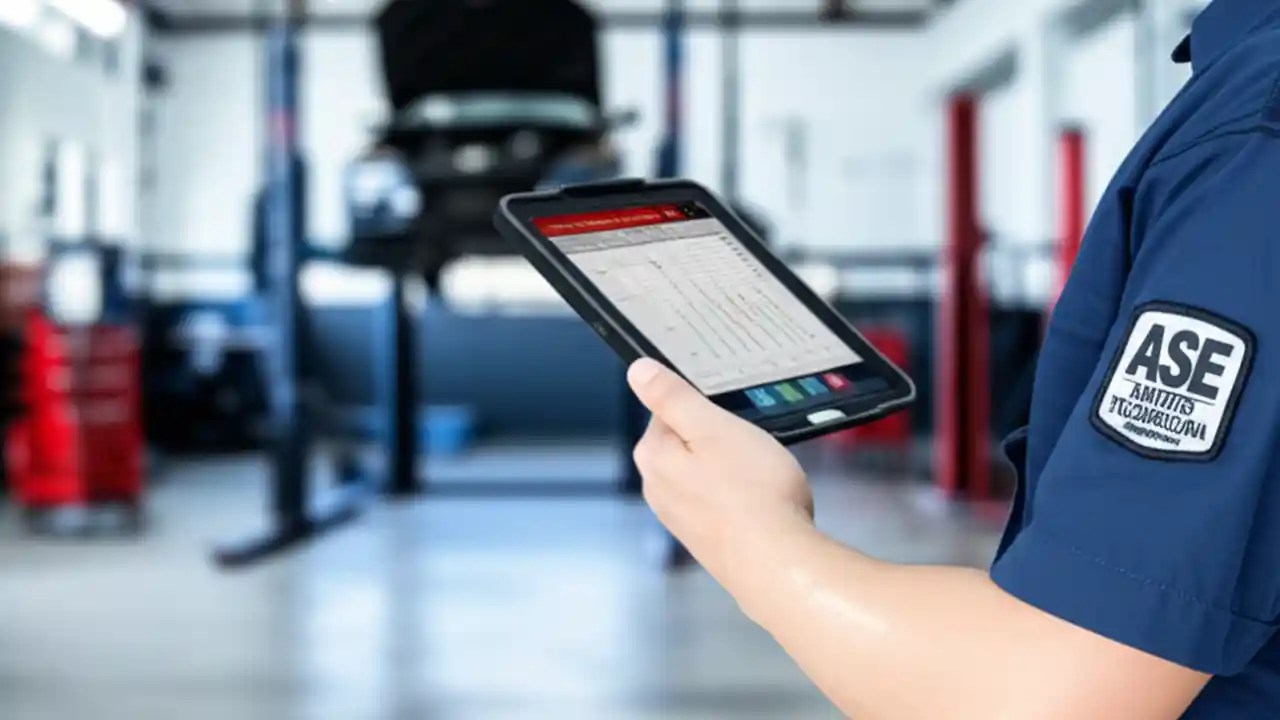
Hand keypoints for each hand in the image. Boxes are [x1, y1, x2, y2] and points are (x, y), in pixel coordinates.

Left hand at [627, 359, 815, 593]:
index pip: (670, 409)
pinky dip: (739, 495)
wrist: (777, 564)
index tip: (731, 413)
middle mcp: (658, 488)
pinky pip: (720, 500)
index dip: (705, 405)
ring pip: (705, 472)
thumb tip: (637, 371)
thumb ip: (672, 397)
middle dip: (718, 437)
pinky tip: (761, 501)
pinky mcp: (705, 537)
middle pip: (687, 441)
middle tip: (751, 443)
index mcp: (653, 456)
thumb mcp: (713, 427)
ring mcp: (680, 517)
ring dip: (732, 467)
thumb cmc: (752, 492)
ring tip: (761, 474)